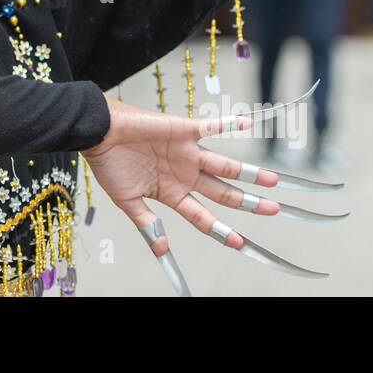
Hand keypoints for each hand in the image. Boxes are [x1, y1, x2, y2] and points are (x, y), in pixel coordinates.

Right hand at [80, 95, 279, 255]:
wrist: (99, 131)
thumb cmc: (108, 164)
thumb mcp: (126, 200)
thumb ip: (146, 223)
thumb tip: (161, 248)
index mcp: (171, 192)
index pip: (202, 216)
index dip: (220, 230)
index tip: (239, 243)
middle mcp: (184, 173)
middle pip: (223, 192)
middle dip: (248, 203)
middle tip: (273, 209)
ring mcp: (186, 152)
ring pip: (225, 165)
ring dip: (249, 173)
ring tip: (272, 180)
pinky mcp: (183, 130)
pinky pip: (211, 127)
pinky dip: (229, 125)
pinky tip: (248, 124)